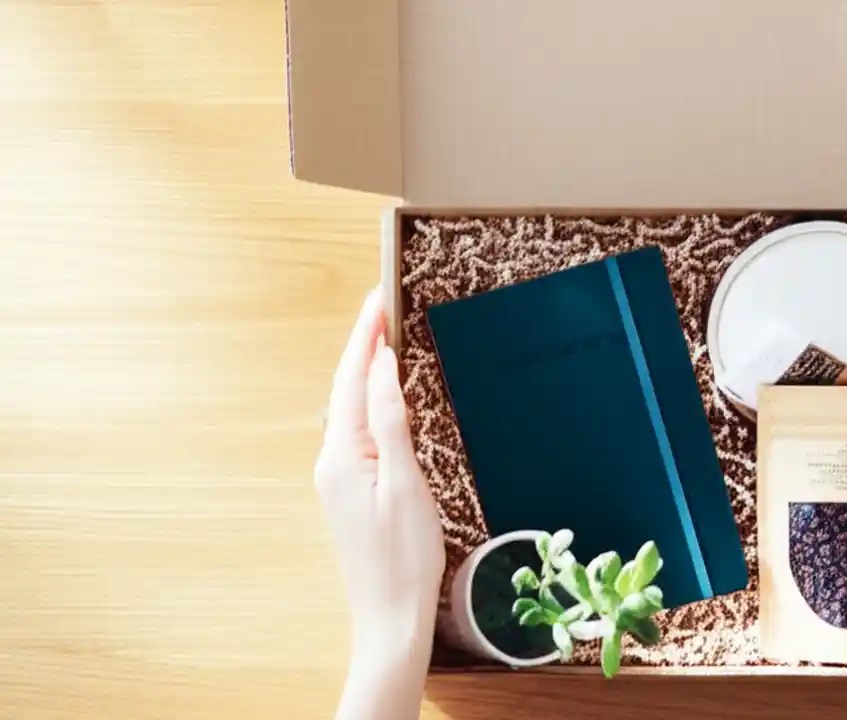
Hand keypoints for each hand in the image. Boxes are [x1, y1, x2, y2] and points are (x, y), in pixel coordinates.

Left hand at [315, 287, 443, 718]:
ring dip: (365, 372)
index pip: (353, 380)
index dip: (366, 336)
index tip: (380, 297)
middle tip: (385, 306)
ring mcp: (338, 478)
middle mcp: (332, 461)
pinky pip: (357, 431)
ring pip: (349, 410)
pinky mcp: (350, 492)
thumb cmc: (405, 556)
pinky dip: (370, 402)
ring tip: (386, 338)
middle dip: (363, 346)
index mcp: (343, 455)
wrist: (390, 615)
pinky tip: (385, 396)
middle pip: (345, 390)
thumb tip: (382, 366)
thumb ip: (391, 422)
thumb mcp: (405, 483)